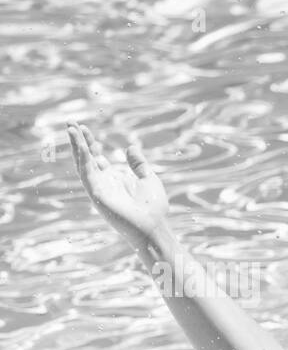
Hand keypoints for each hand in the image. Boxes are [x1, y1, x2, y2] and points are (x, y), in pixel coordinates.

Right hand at [67, 123, 169, 251]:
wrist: (154, 228)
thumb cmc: (153, 208)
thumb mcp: (148, 179)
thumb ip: (138, 164)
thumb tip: (131, 147)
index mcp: (114, 179)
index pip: (96, 157)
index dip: (90, 142)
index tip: (84, 127)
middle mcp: (103, 183)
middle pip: (86, 158)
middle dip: (78, 141)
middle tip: (70, 122)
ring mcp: (99, 189)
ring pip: (83, 164)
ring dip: (77, 146)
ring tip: (71, 128)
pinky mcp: (97, 195)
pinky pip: (87, 174)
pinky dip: (83, 159)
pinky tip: (81, 145)